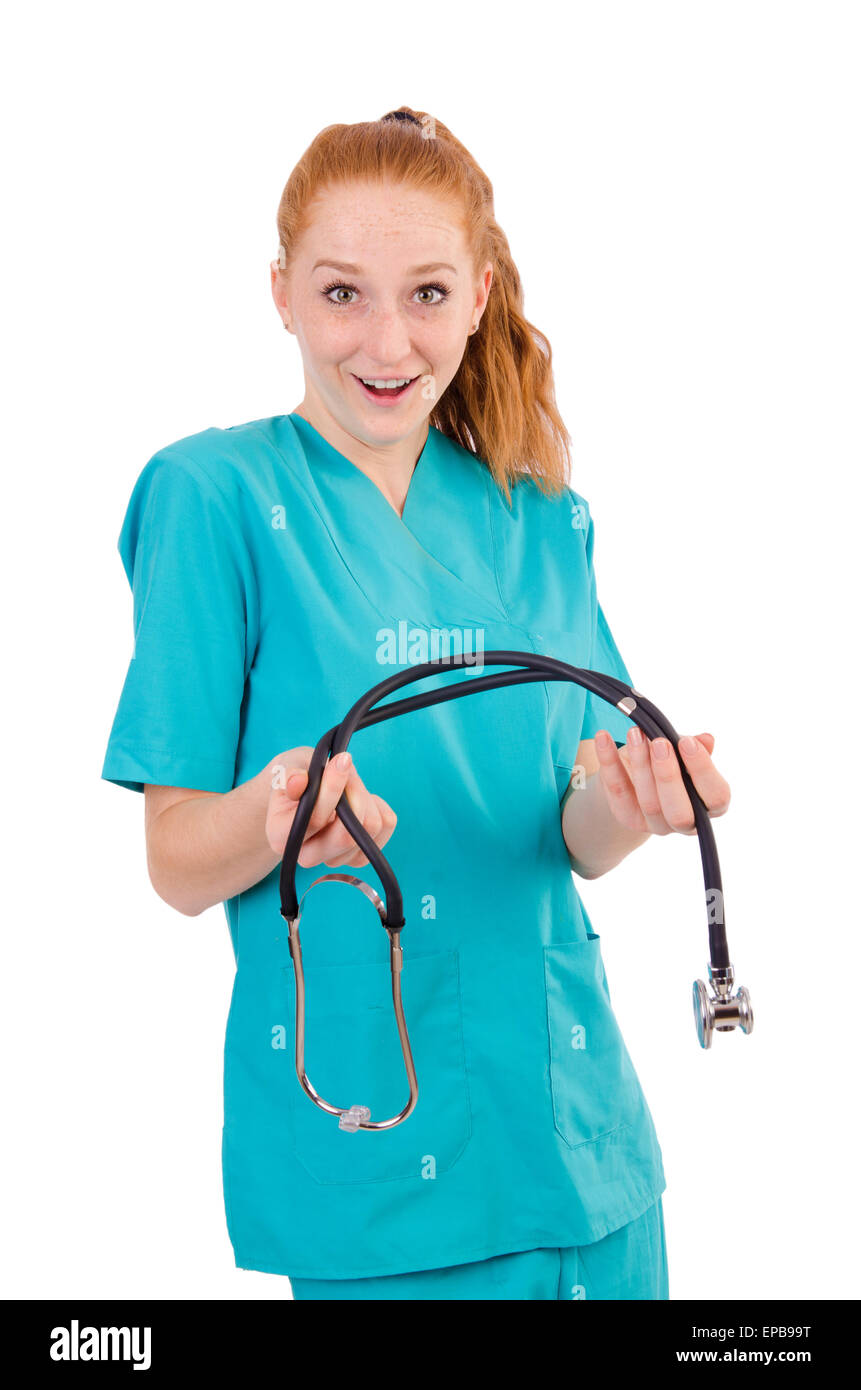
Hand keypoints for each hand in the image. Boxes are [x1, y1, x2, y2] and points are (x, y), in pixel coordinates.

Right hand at [265, 746, 396, 866]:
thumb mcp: (286, 767)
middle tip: (345, 765)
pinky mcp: (360, 856)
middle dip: (353, 793)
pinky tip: (359, 798)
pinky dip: (378, 805)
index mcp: (281, 838)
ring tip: (348, 782)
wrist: (303, 791)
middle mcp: (307, 856)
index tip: (342, 760)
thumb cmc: (294, 778)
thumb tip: (298, 782)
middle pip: (347, 835)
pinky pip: (386, 825)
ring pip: (370, 827)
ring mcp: (336, 860)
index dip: (332, 790)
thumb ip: (289, 774)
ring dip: (364, 795)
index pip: (314, 820)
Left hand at [593, 728, 729, 836]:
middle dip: (668, 776)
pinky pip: (617, 791)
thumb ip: (695, 748)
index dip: (703, 770)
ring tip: (635, 733)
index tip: (688, 742)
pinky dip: (609, 762)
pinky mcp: (627, 817)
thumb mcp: (684, 753)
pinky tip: (604, 737)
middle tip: (659, 743)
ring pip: (648, 801)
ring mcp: (655, 824)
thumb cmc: (670, 763)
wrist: (638, 779)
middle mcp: (685, 822)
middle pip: (680, 812)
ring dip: (640, 763)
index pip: (716, 797)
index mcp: (708, 805)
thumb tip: (706, 739)